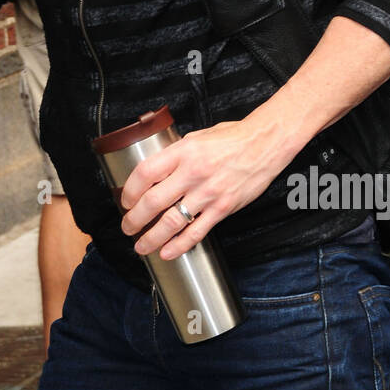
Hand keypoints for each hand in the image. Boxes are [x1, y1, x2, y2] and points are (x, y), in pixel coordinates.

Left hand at [119, 118, 289, 259]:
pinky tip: (167, 252)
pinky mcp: (223, 208)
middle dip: (134, 219)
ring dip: (152, 237)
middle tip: (127, 227)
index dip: (130, 190)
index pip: (145, 173)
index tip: (125, 200)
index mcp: (182, 152)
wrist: (264, 144)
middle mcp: (193, 173)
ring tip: (141, 246)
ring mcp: (208, 193)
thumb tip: (155, 171)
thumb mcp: (196, 138)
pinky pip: (197, 232)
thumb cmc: (231, 139)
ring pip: (172, 222)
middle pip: (153, 201)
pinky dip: (179, 245)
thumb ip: (175, 155)